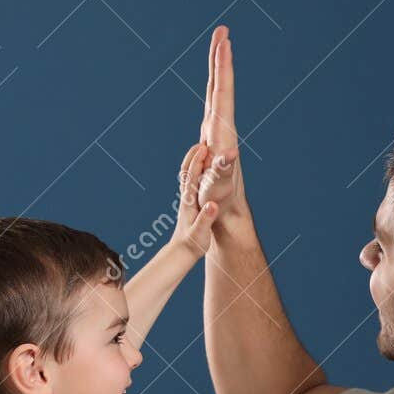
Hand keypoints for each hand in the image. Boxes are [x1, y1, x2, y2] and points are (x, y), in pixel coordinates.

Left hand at [170, 141, 218, 257]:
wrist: (181, 253)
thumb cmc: (192, 244)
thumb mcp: (200, 232)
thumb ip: (206, 218)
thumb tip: (212, 205)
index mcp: (189, 201)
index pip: (192, 176)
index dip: (198, 161)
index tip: (204, 146)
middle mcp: (186, 198)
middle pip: (187, 172)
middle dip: (194, 156)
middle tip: (204, 141)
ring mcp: (187, 201)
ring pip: (189, 176)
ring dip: (195, 162)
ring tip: (203, 151)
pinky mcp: (190, 205)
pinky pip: (192, 184)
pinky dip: (196, 173)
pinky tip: (203, 171)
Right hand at [197, 26, 245, 215]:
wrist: (226, 212)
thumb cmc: (220, 200)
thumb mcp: (220, 186)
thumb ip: (223, 169)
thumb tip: (228, 154)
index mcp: (222, 132)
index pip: (222, 93)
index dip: (222, 67)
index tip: (225, 42)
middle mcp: (222, 127)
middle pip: (220, 86)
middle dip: (220, 58)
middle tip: (222, 30)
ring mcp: (217, 131)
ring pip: (217, 92)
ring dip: (218, 68)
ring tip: (220, 45)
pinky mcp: (213, 138)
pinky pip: (213, 105)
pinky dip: (214, 86)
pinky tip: (216, 79)